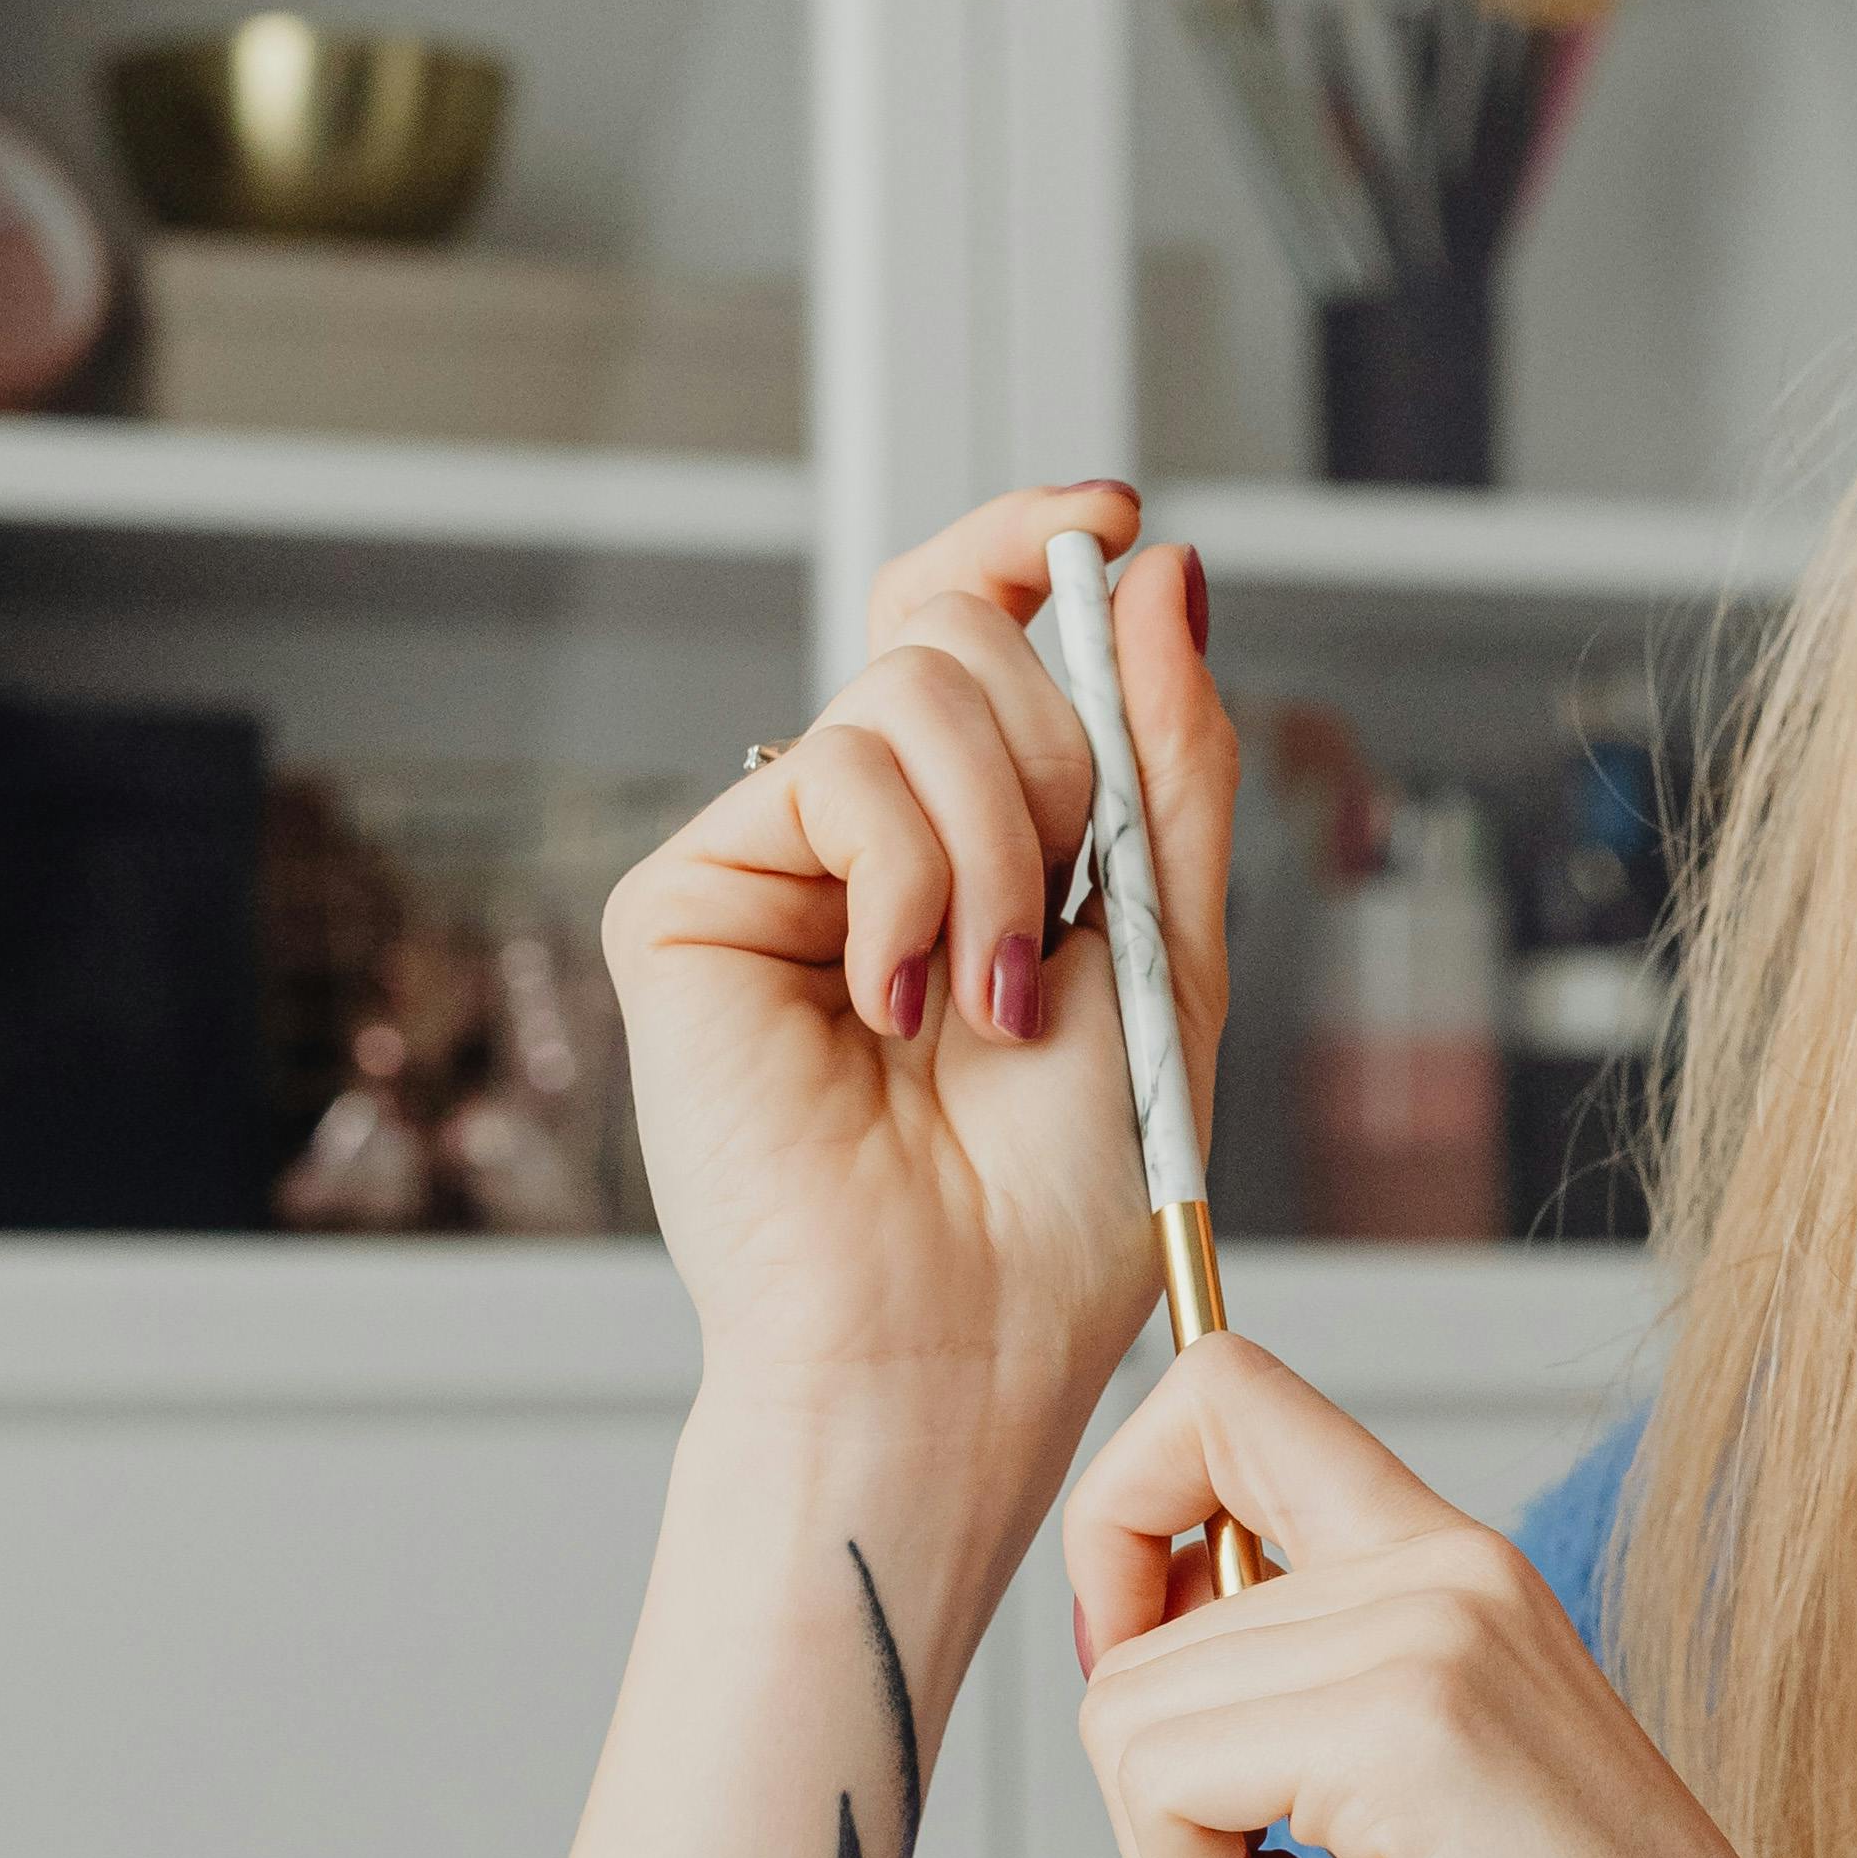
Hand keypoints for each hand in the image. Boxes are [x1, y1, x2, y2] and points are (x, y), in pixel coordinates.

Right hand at [605, 486, 1229, 1464]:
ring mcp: (772, 864)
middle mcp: (863, 840)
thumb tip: (1162, 570)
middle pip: (960, 640)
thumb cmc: (1058, 1205)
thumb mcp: (1166, 950)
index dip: (1032, 548)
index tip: (1116, 522)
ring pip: (910, 685)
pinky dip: (908, 879)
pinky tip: (893, 1002)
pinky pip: (832, 772)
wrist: (953, 1335)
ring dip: (996, 842)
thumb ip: (1169, 763)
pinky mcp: (688, 899)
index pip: (978, 632)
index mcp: (971, 845)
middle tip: (1055, 923)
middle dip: (1060, 764)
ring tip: (983, 999)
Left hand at [1064, 1340, 1856, 1857]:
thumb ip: (1294, 1714)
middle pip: (1135, 1631)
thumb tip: (1124, 1677)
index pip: (1222, 1394)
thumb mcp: (1413, 1813)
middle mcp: (1445, 1567)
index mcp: (1453, 1568)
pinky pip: (1156, 1787)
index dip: (1122, 1518)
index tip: (1149, 1672)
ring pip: (1125, 1717)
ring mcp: (1433, 1630)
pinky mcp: (1409, 1725)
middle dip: (1168, 1815)